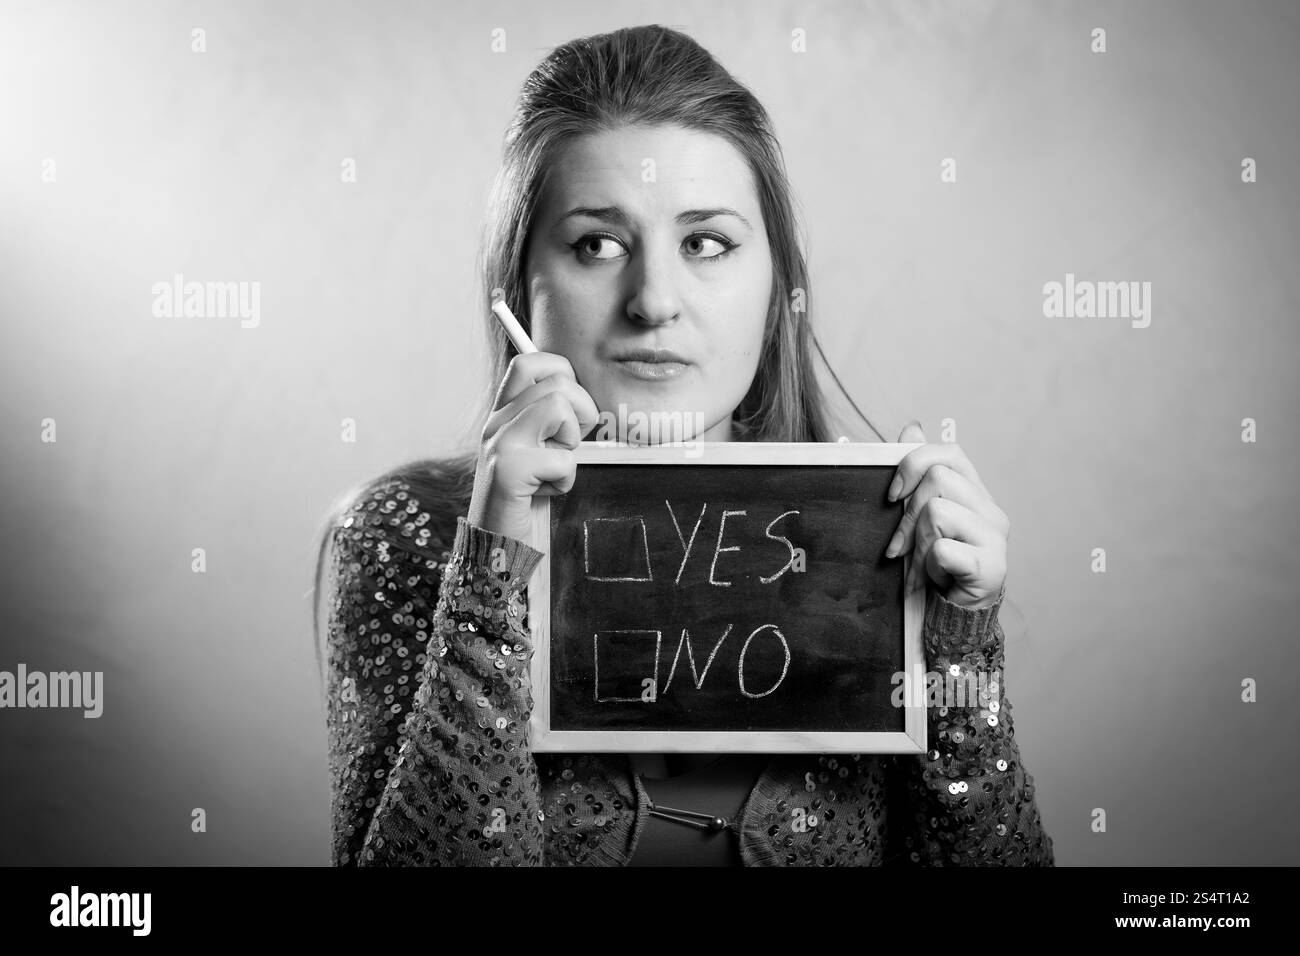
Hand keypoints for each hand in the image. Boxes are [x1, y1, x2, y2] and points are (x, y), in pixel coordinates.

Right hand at [465, 351, 600, 543]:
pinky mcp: (508, 470)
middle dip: (580, 413)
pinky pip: (562, 458)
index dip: (562, 373)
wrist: (497, 547)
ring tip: (553, 467)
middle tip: (564, 446)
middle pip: (557, 381)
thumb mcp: (537, 451)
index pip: (529, 361)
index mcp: (503, 413)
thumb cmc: (525, 500)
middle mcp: (496, 422)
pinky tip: (545, 492)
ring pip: (559, 406)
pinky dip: (564, 480)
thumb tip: (581, 394)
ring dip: (571, 443)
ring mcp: (499, 443)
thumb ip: (550, 421)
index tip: (570, 408)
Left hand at [882, 420, 1008, 609]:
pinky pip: (943, 550)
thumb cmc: (937, 566)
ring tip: (920, 567)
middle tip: (900, 547)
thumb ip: (919, 474)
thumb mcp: (921, 517)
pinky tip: (936, 579)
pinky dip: (929, 567)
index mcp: (975, 493)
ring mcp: (995, 538)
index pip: (950, 453)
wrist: (955, 617)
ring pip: (937, 512)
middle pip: (938, 480)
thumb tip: (912, 427)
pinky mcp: (991, 566)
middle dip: (907, 516)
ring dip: (917, 545)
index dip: (914, 463)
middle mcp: (992, 510)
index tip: (892, 495)